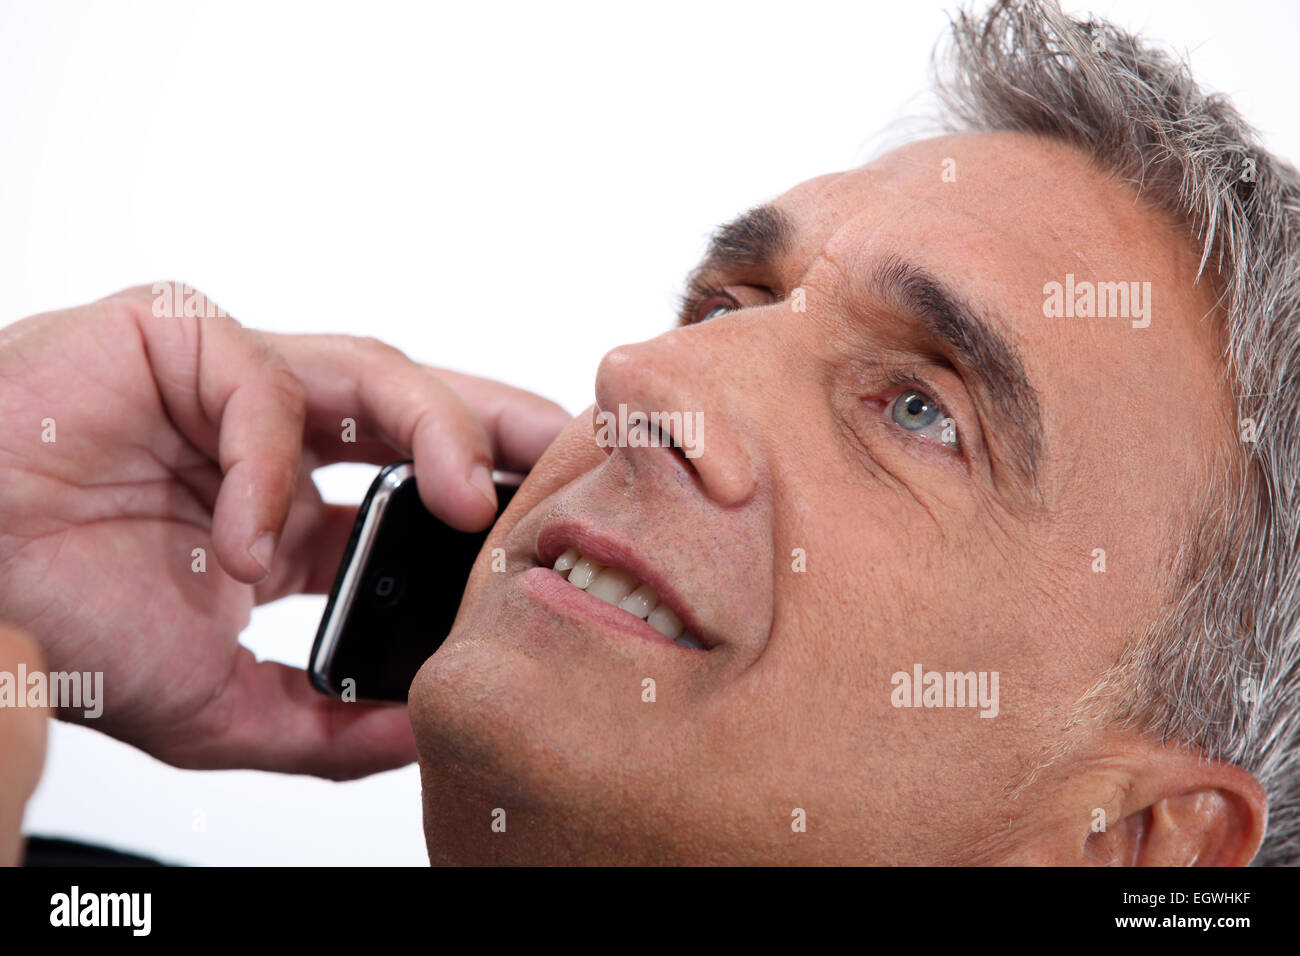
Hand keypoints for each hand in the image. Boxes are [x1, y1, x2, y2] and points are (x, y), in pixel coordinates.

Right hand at [0, 284, 569, 777]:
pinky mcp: (180, 334)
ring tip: (474, 501)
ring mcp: (231, 380)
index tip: (552, 528)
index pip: (412, 490)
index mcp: (285, 509)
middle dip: (503, 429)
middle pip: (420, 411)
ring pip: (372, 372)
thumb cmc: (60, 621)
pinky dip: (263, 464)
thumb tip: (418, 737)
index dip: (484, 500)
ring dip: (436, 428)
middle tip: (573, 464)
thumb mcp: (215, 703)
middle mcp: (272, 436)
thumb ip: (319, 727)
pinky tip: (244, 541)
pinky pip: (259, 383)